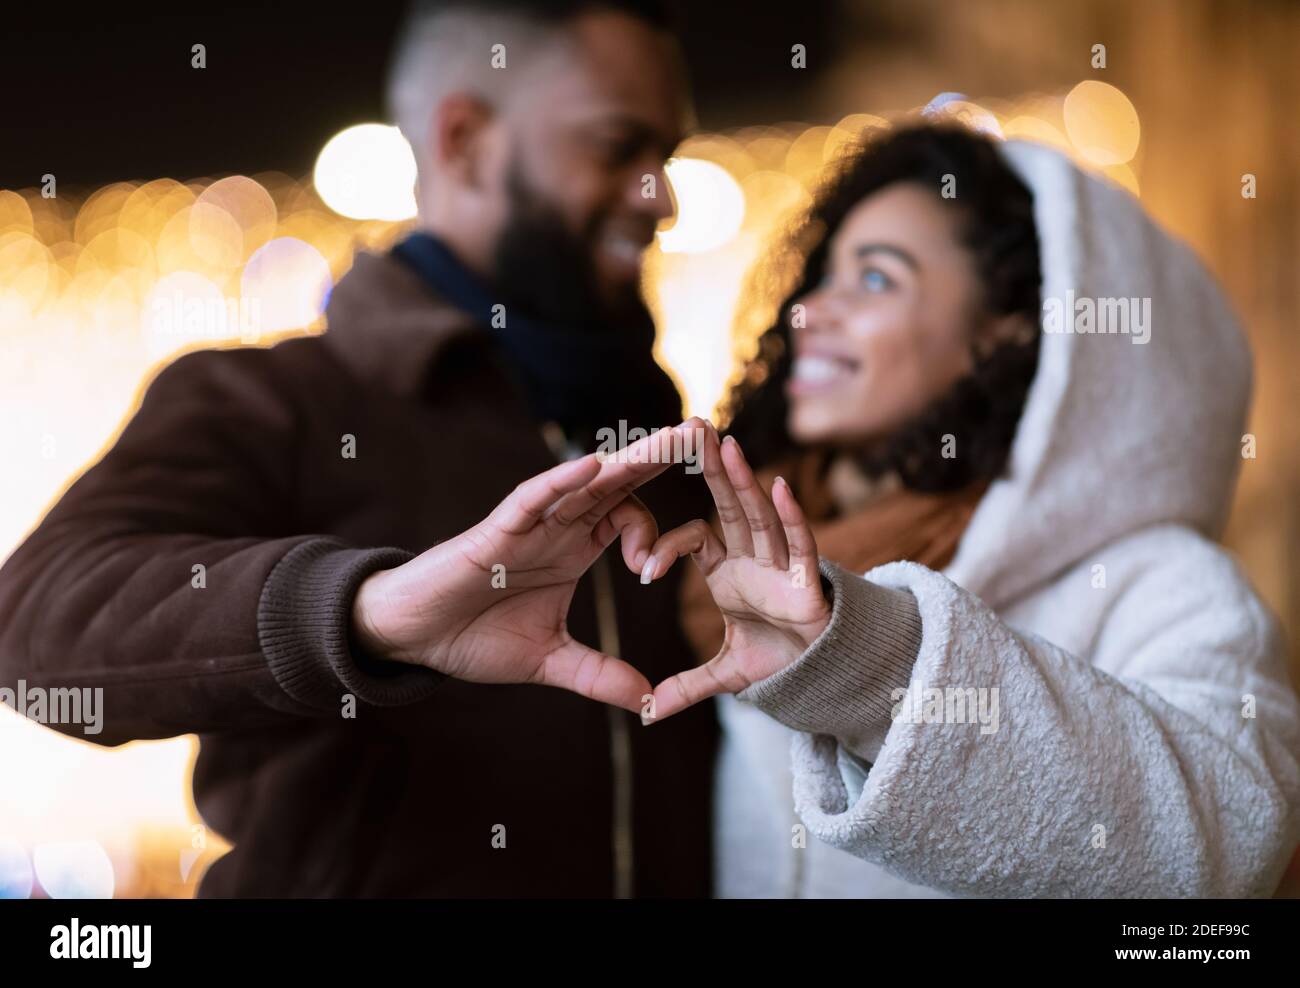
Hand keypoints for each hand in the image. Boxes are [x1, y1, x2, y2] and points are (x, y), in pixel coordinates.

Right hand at [352, 420, 704, 711]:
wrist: (412, 638)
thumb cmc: (473, 637)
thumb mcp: (549, 661)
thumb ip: (598, 675)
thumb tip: (648, 702)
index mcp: (573, 549)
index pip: (628, 519)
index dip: (653, 534)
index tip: (653, 570)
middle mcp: (557, 527)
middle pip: (617, 483)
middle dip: (660, 458)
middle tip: (706, 431)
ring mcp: (529, 525)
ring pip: (584, 481)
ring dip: (627, 458)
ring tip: (670, 437)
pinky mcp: (495, 532)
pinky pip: (532, 499)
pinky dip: (561, 482)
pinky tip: (593, 464)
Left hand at [639, 425, 830, 720]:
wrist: (825, 679)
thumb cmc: (779, 661)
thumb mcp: (725, 674)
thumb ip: (687, 686)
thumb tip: (648, 713)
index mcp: (728, 570)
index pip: (695, 540)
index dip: (667, 547)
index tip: (642, 571)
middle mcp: (755, 558)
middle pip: (730, 505)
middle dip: (712, 466)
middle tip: (691, 423)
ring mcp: (783, 566)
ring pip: (760, 516)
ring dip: (744, 479)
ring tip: (726, 442)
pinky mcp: (810, 582)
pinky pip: (799, 544)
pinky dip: (790, 517)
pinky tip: (778, 486)